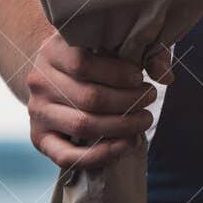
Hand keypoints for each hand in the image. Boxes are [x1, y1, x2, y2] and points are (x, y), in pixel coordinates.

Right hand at [27, 30, 167, 171]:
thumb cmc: (93, 58)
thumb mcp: (112, 45)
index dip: (118, 74)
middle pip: (89, 97)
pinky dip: (101, 155)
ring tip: (144, 119)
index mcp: (53, 50)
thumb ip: (142, 53)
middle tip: (151, 98)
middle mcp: (39, 80)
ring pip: (83, 125)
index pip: (82, 63)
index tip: (140, 77)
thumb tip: (166, 75)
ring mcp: (37, 111)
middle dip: (129, 101)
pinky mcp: (39, 138)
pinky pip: (67, 157)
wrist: (57, 77)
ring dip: (122, 127)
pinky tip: (126, 145)